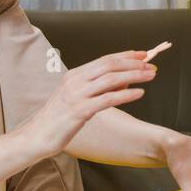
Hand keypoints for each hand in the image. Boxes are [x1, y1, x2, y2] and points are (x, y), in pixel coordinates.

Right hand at [23, 51, 156, 159]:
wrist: (38, 136)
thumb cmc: (60, 119)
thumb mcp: (79, 98)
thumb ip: (99, 88)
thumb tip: (126, 82)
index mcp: (74, 74)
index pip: (105, 59)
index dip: (126, 55)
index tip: (144, 54)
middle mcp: (75, 80)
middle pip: (110, 65)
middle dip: (134, 63)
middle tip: (152, 64)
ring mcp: (77, 95)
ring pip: (111, 79)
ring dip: (134, 76)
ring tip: (151, 75)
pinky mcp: (80, 111)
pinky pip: (108, 99)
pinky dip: (126, 95)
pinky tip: (140, 93)